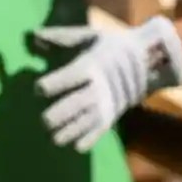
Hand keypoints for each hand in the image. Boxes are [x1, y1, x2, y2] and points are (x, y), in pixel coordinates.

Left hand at [29, 17, 181, 152]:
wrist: (148, 61)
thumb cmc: (110, 46)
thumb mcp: (88, 36)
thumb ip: (60, 37)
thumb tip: (33, 36)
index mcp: (90, 65)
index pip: (67, 78)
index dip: (50, 85)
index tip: (40, 89)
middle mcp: (98, 87)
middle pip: (75, 105)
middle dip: (57, 116)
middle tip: (45, 120)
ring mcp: (107, 103)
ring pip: (85, 123)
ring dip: (68, 133)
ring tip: (54, 138)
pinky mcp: (112, 115)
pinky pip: (99, 132)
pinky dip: (88, 141)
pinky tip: (75, 146)